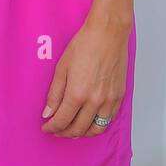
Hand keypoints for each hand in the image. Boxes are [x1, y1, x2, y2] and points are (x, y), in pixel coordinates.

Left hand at [41, 16, 130, 137]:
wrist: (108, 33)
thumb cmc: (84, 44)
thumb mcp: (62, 67)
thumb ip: (55, 93)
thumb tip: (48, 113)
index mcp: (77, 94)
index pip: (62, 121)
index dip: (52, 127)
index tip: (46, 127)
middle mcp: (94, 101)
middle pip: (78, 128)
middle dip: (64, 132)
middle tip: (57, 129)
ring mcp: (109, 100)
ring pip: (95, 129)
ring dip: (82, 133)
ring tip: (73, 130)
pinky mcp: (119, 96)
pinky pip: (108, 120)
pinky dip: (98, 125)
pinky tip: (90, 121)